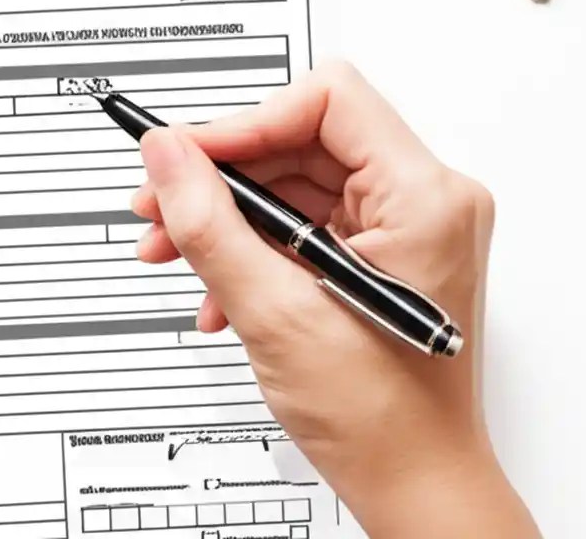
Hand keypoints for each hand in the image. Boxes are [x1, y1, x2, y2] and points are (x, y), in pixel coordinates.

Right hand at [132, 63, 537, 537]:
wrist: (412, 483)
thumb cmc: (382, 420)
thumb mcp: (274, 313)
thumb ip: (210, 224)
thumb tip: (166, 156)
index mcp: (425, 200)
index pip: (327, 101)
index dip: (245, 124)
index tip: (186, 157)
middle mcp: (425, 202)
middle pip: (301, 141)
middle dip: (222, 178)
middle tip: (160, 207)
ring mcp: (404, 230)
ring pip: (293, 185)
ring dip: (226, 218)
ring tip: (175, 251)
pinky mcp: (380, 255)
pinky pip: (301, 225)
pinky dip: (251, 249)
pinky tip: (215, 288)